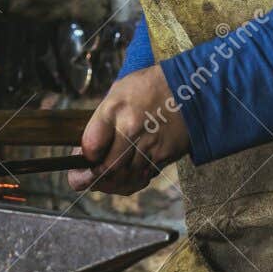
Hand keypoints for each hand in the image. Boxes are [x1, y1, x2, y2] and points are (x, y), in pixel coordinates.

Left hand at [67, 64, 190, 194]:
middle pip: (107, 168)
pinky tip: (128, 176)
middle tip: (89, 179)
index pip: (91, 146)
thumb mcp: (118, 92)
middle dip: (95, 178)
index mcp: (115, 109)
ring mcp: (150, 143)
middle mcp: (131, 128)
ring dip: (114, 183)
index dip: (83, 159)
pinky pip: (144, 176)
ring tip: (107, 180)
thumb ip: (101, 122)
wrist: (190, 88)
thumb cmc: (149, 88)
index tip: (82, 161)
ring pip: (126, 177)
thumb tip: (86, 151)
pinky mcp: (165, 154)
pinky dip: (133, 181)